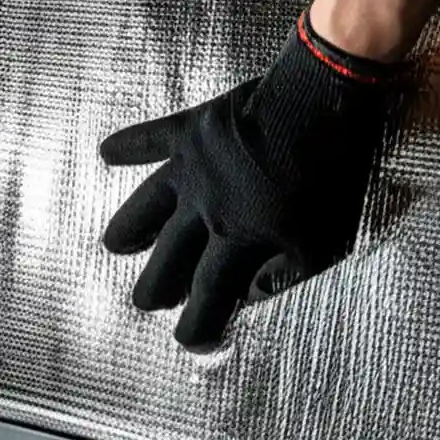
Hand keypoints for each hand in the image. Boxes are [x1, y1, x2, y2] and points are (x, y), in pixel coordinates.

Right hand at [101, 11, 393, 349]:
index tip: (191, 341)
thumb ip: (285, 274)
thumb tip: (251, 294)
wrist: (322, 99)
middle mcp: (205, 208)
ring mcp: (194, 167)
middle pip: (167, 258)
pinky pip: (151, 138)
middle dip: (155, 287)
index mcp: (239, 238)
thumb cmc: (332, 173)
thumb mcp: (324, 241)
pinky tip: (106, 152)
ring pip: (146, 206)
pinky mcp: (194, 129)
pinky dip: (128, 145)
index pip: (208, 293)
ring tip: (115, 246)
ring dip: (129, 228)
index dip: (197, 324)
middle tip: (147, 300)